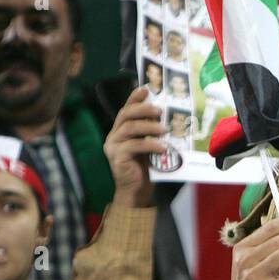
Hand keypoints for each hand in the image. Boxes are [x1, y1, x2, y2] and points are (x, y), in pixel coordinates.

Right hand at [105, 86, 165, 207]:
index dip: (134, 98)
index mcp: (120, 130)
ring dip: (150, 126)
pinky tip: (162, 147)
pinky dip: (150, 144)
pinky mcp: (117, 157)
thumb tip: (165, 115)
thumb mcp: (149, 145)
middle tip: (160, 110)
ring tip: (165, 129)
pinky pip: (134, 145)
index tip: (146, 89)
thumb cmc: (145, 167)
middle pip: (126, 115)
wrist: (137, 190)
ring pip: (130, 128)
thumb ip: (150, 131)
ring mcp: (113, 146)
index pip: (126, 109)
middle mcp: (113, 135)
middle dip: (144, 109)